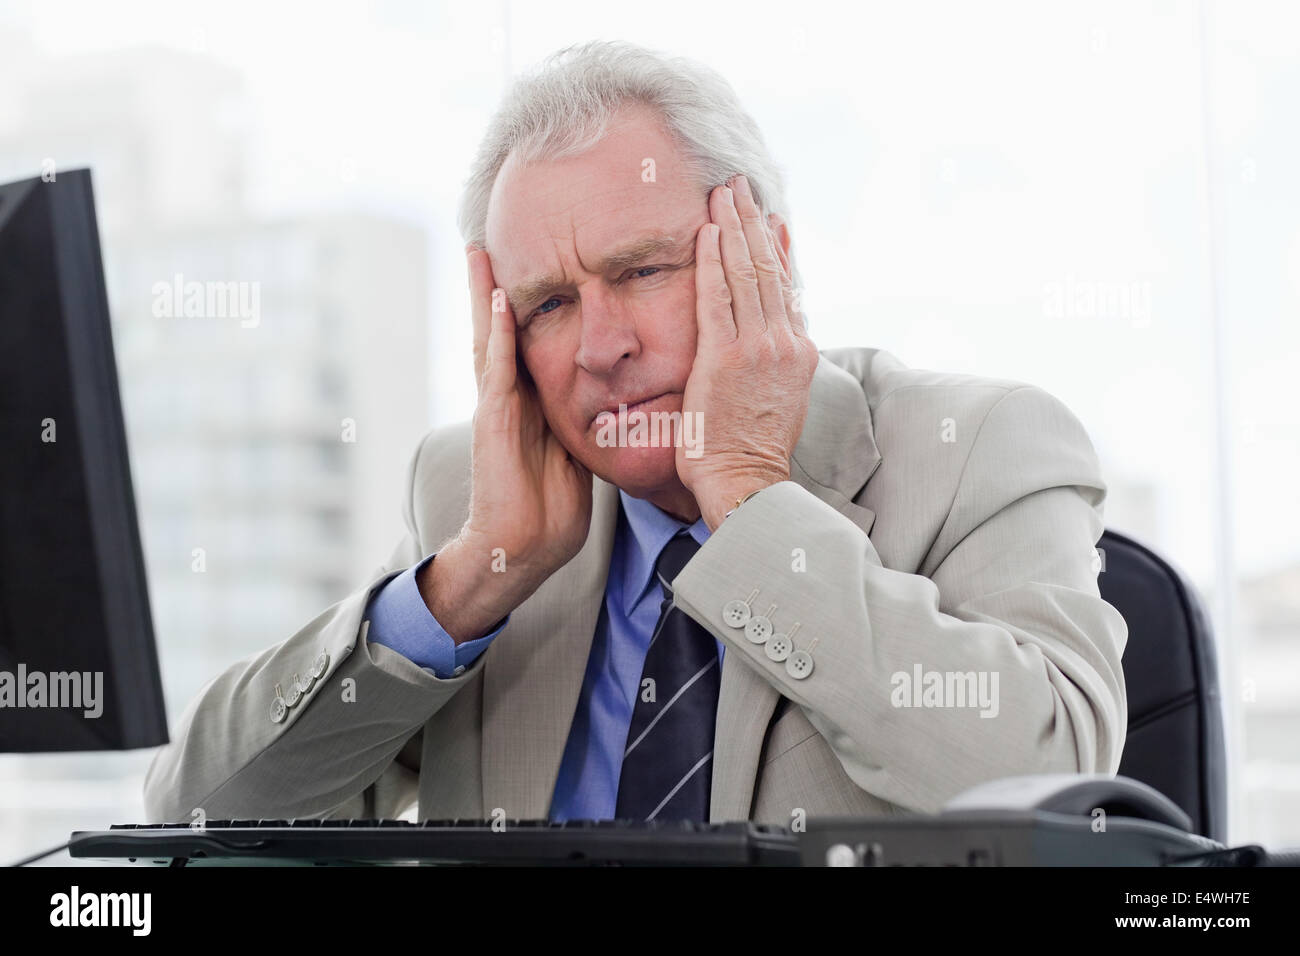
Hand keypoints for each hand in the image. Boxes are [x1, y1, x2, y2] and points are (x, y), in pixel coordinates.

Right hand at [420, 245, 593, 641]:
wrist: (526, 547)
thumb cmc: (552, 509)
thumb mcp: (575, 453)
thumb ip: (583, 424)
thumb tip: (613, 403)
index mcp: (528, 404)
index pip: (524, 342)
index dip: (523, 304)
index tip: (529, 265)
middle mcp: (507, 398)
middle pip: (499, 330)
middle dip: (491, 287)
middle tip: (484, 241)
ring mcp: (496, 408)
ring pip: (489, 339)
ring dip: (484, 295)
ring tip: (478, 253)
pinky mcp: (494, 423)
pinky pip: (497, 370)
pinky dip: (498, 334)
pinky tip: (499, 302)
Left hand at [678, 174, 818, 528]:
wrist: (747, 482)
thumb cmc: (753, 451)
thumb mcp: (780, 400)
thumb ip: (776, 364)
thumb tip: (772, 341)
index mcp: (798, 352)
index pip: (786, 285)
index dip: (775, 246)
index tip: (767, 216)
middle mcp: (785, 342)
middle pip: (768, 267)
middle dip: (752, 221)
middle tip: (740, 187)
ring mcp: (758, 347)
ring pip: (746, 271)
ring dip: (733, 226)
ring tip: (724, 193)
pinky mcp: (726, 356)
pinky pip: (717, 296)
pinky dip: (712, 260)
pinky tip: (706, 231)